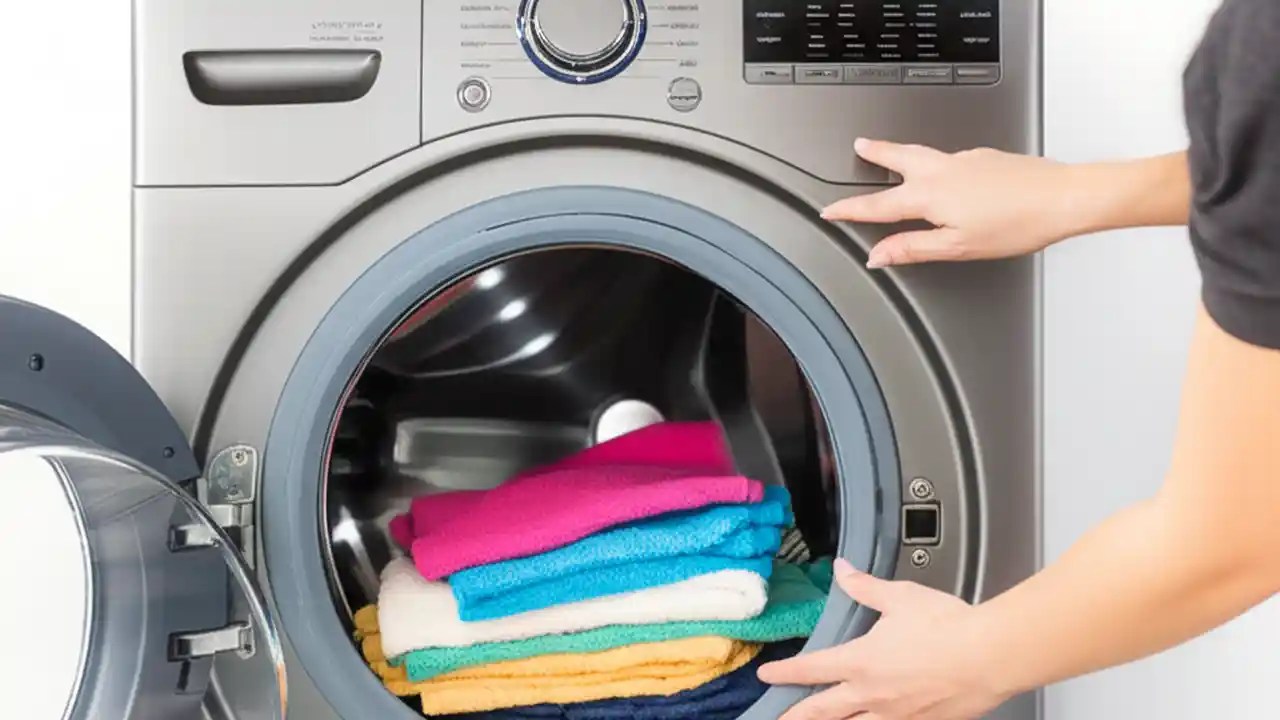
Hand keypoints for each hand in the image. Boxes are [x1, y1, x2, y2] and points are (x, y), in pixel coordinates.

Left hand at [758, 558, 1010, 719]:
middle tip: (776, 719)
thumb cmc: (948, 626)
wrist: (989, 656)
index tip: (766, 675)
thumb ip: (865, 588)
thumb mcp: (900, 598)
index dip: (784, 673)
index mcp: (861, 661)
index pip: (811, 669)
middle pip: (821, 711)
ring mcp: (895, 716)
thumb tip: (843, 571)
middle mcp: (871, 694)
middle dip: (795, 716)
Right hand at [827, 139, 1078, 268]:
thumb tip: (879, 254)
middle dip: (874, 154)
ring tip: (887, 149)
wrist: (1063, 197)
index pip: (878, 205)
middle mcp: (943, 171)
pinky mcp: (985, 157)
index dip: (850, 209)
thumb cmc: (1018, 222)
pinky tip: (941, 170)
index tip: (830, 210)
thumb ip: (913, 248)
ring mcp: (965, 160)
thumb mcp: (958, 247)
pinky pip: (947, 156)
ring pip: (922, 152)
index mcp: (930, 195)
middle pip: (897, 159)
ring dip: (899, 150)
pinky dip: (932, 159)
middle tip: (859, 147)